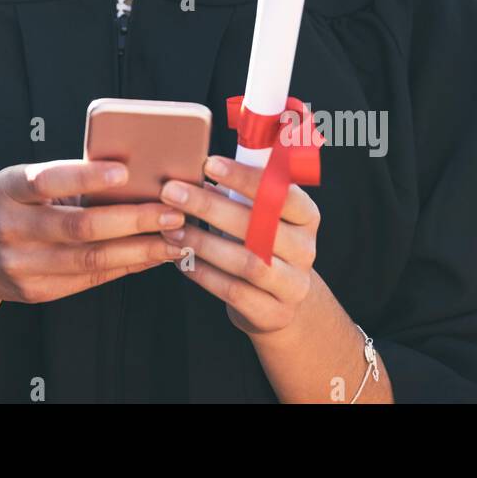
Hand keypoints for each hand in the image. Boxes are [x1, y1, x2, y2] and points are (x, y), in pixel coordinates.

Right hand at [0, 160, 185, 304]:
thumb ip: (62, 180)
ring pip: (90, 259)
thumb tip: (128, 177)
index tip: (124, 171)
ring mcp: (20, 265)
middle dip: (133, 219)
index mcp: (7, 189)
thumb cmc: (3, 205)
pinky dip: (123, 267)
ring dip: (139, 250)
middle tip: (172, 211)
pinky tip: (149, 255)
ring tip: (173, 238)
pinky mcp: (34, 291)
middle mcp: (10, 228)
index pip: (48, 180)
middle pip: (79, 227)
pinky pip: (87, 278)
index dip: (86, 176)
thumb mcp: (19, 182)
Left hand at [161, 154, 319, 337]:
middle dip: (209, 207)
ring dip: (202, 242)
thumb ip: (235, 195)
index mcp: (306, 215)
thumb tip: (192, 173)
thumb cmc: (259, 243)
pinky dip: (204, 274)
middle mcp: (305, 249)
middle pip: (258, 225)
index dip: (245, 178)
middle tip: (171, 193)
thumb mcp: (258, 216)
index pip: (281, 191)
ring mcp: (293, 284)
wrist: (280, 302)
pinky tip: (181, 258)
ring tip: (170, 228)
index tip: (208, 164)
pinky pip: (235, 290)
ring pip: (246, 261)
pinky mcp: (274, 313)